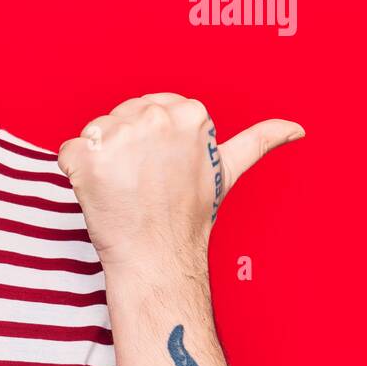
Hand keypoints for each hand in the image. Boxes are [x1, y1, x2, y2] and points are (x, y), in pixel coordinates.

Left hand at [56, 92, 303, 270]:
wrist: (157, 257)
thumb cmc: (189, 216)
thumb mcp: (228, 171)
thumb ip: (259, 140)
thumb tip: (297, 128)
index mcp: (188, 112)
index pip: (149, 108)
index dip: (149, 141)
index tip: (158, 168)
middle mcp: (153, 117)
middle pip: (120, 117)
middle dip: (124, 147)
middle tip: (141, 183)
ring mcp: (117, 135)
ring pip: (94, 132)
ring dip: (100, 160)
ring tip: (124, 188)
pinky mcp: (84, 156)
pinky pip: (69, 152)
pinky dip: (77, 173)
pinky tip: (99, 193)